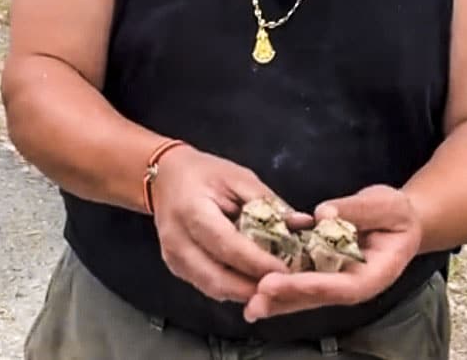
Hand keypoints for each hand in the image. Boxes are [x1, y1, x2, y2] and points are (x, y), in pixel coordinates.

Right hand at [150, 144, 311, 303]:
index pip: (227, 245)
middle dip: (253, 288)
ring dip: (245, 292)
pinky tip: (252, 281)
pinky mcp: (176, 268)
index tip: (286, 270)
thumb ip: (268, 202)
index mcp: (192, 211)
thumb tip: (301, 223)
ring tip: (273, 286)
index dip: (257, 262)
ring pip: (214, 288)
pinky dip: (233, 288)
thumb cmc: (203, 174)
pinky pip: (208, 286)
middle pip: (217, 278)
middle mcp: (177, 240)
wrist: (165, 177)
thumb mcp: (238, 177)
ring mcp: (173, 258)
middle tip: (285, 286)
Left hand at [242, 185, 422, 321]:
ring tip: (249, 304)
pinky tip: (253, 290)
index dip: (312, 286)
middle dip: (287, 299)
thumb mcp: (385, 206)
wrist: (398, 220)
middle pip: (319, 297)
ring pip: (305, 295)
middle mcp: (352, 285)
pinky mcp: (322, 272)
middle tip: (256, 298)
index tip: (282, 282)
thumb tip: (323, 214)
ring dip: (278, 300)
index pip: (343, 286)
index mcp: (374, 275)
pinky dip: (278, 287)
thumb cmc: (396, 214)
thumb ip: (356, 210)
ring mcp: (335, 281)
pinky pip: (299, 282)